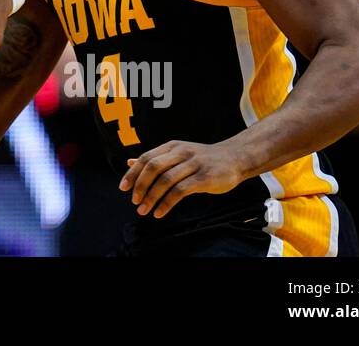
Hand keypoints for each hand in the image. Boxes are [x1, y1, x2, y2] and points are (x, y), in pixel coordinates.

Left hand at [119, 140, 245, 217]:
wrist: (234, 158)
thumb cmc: (202, 158)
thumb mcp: (177, 153)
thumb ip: (155, 158)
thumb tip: (129, 162)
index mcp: (172, 146)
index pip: (146, 158)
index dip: (133, 173)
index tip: (123, 188)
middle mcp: (181, 153)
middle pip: (153, 167)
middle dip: (140, 185)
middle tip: (134, 201)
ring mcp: (193, 164)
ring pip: (166, 180)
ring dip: (152, 197)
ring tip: (144, 210)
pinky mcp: (204, 178)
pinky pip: (180, 191)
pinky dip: (167, 203)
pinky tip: (160, 212)